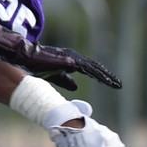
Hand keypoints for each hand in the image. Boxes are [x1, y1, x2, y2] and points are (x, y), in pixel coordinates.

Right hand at [0, 25, 122, 88]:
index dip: (101, 77)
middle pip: (96, 68)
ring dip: (107, 77)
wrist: (28, 58)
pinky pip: (88, 69)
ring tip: (117, 85)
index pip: (90, 70)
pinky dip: (98, 75)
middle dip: (108, 77)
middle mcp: (76, 58)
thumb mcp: (56, 76)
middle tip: (119, 85)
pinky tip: (106, 81)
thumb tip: (76, 88)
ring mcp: (74, 58)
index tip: (110, 84)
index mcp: (72, 61)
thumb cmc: (39, 65)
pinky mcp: (71, 60)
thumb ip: (66, 80)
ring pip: (95, 69)